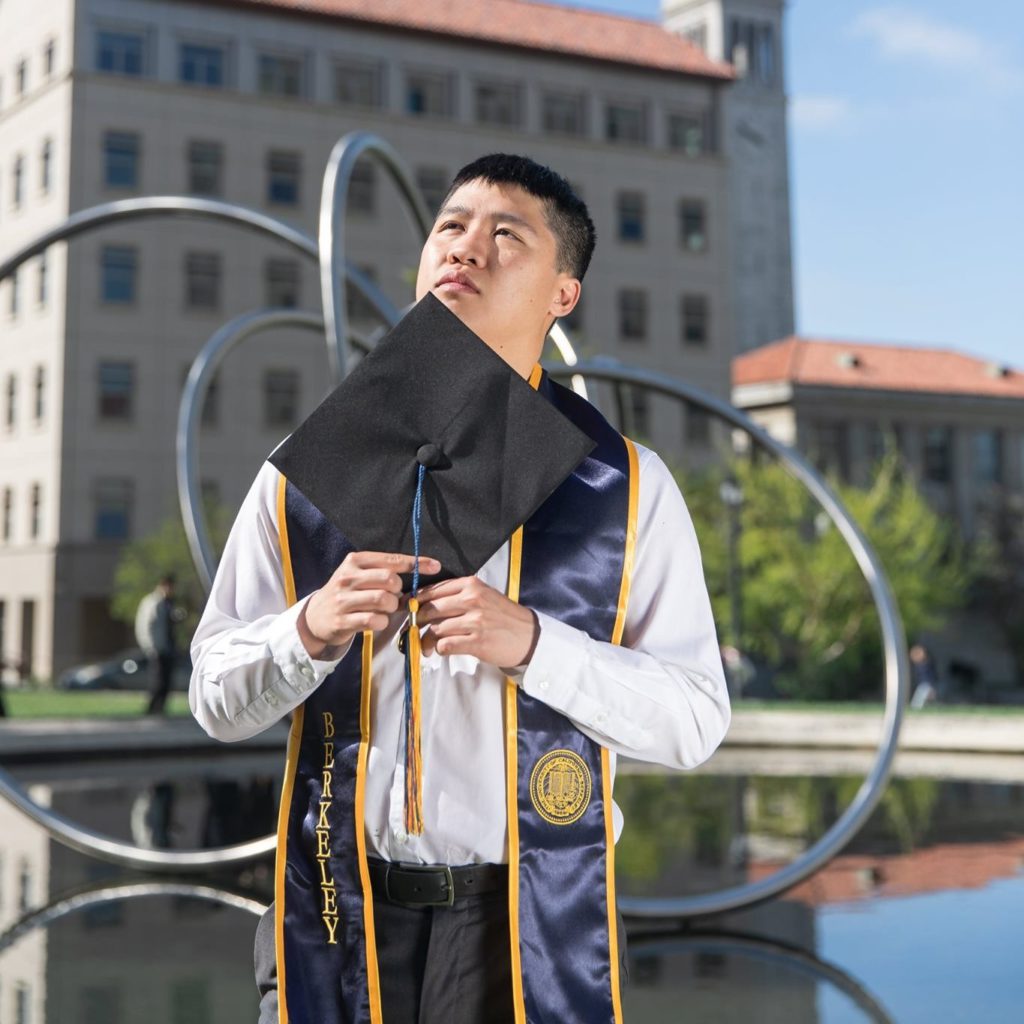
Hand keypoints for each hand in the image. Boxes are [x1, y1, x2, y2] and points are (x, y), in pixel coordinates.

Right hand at [298, 552, 439, 658]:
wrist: (316, 616)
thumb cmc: (347, 594)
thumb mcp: (360, 575)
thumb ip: (384, 572)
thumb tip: (421, 574)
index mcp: (355, 561)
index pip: (391, 560)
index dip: (416, 563)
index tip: (435, 566)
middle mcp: (347, 577)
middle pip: (389, 580)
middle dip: (398, 591)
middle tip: (393, 597)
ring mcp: (343, 599)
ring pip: (384, 600)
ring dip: (391, 607)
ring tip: (384, 609)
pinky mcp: (342, 620)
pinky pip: (374, 620)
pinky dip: (381, 622)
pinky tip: (376, 621)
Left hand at [415, 576, 538, 670]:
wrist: (529, 636)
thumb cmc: (504, 617)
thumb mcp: (483, 596)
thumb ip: (458, 595)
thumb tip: (425, 603)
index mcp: (471, 585)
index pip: (433, 591)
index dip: (415, 602)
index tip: (407, 611)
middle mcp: (471, 599)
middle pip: (430, 609)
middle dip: (416, 622)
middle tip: (411, 631)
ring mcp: (474, 620)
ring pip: (435, 629)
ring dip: (425, 640)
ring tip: (425, 647)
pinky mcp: (477, 641)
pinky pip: (445, 645)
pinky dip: (439, 649)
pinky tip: (442, 650)